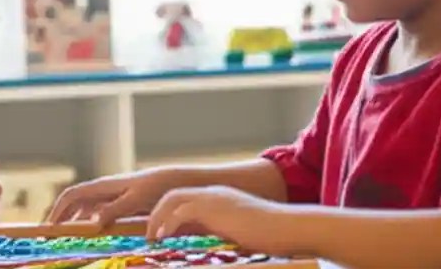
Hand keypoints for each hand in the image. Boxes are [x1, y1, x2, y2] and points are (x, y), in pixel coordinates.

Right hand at [47, 167, 179, 228]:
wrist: (171, 181)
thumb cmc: (154, 187)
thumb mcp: (135, 199)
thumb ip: (114, 209)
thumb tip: (93, 220)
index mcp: (102, 187)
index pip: (72, 196)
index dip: (58, 210)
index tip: (49, 228)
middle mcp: (102, 191)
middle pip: (73, 204)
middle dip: (60, 218)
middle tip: (50, 238)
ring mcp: (109, 197)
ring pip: (83, 210)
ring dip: (73, 223)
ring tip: (64, 240)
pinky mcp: (118, 204)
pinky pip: (96, 215)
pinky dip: (88, 225)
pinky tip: (87, 236)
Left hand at [147, 186, 300, 257]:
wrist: (290, 227)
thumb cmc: (274, 236)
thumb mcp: (242, 234)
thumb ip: (224, 233)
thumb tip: (208, 247)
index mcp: (220, 198)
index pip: (186, 198)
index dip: (169, 213)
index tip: (160, 232)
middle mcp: (214, 193)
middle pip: (174, 194)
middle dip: (157, 213)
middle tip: (150, 234)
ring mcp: (214, 198)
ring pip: (173, 199)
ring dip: (158, 217)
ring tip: (153, 237)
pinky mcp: (216, 208)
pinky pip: (182, 210)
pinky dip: (168, 222)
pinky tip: (164, 237)